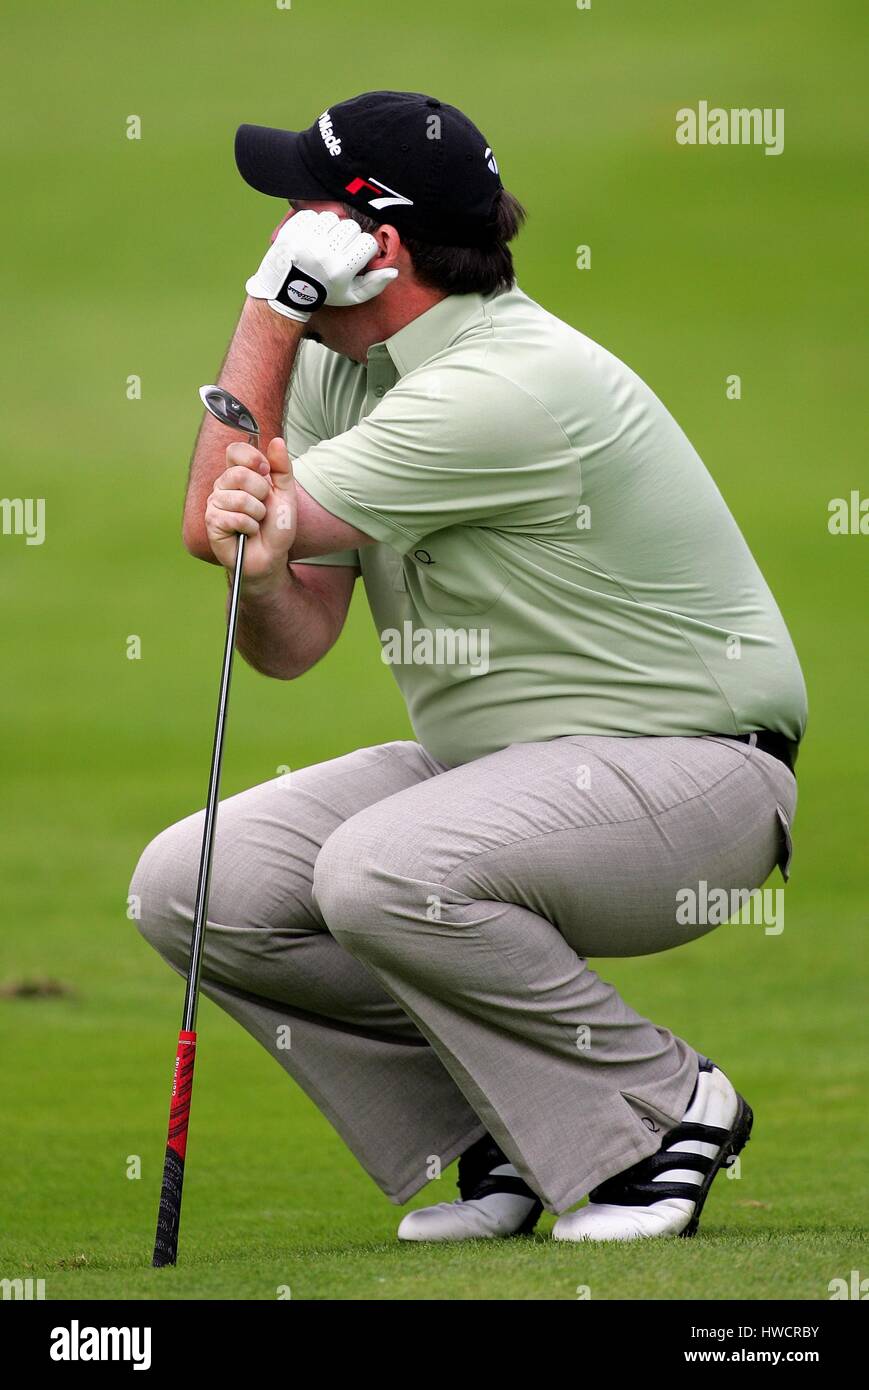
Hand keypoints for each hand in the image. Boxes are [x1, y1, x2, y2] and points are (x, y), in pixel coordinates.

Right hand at [205, 437, 296, 584]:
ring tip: (256, 522)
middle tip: (263, 508)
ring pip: (240, 498)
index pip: (235, 451)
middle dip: (262, 494)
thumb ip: (282, 467)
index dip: (253, 458)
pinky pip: (235, 517)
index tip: (266, 471)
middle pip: (241, 474)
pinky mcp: (212, 522)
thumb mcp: (286, 493)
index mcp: (239, 474)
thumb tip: (277, 441)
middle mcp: (223, 485)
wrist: (271, 556)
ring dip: (257, 514)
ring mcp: (215, 503)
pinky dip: (249, 527)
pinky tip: (247, 533)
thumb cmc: (275, 527)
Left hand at [245, 209, 396, 320]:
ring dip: (331, 227)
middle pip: (351, 226)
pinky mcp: (292, 230)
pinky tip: (311, 237)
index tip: (355, 256)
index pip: (368, 242)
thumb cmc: (324, 292)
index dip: (364, 248)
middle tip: (339, 248)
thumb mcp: (351, 296)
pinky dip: (314, 223)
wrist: (286, 291)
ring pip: (332, 217)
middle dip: (348, 236)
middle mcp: (324, 252)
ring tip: (324, 241)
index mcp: (341, 268)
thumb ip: (374, 285)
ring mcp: (306, 239)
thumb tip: (393, 270)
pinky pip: (312, 214)